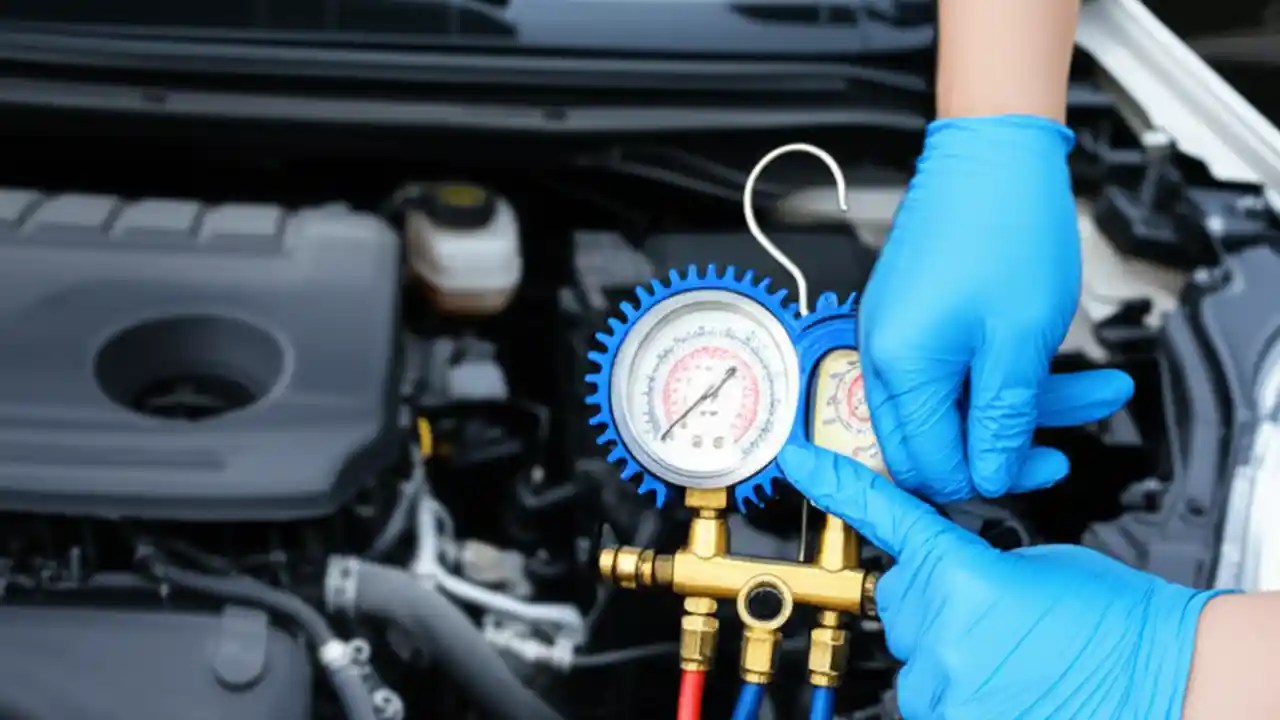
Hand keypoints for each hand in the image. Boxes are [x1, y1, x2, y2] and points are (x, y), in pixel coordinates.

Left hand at [778, 442, 1227, 719]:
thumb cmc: (1118, 622)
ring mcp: (945, 685)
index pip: (884, 517)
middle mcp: (939, 629)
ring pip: (912, 654)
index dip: (836, 486)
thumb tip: (940, 571)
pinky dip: (960, 691)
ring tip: (1009, 657)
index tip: (801, 462)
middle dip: (930, 600)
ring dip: (946, 653)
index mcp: (959, 571)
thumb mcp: (1037, 563)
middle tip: (992, 614)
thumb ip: (970, 562)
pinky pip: (931, 700)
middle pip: (898, 600)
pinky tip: (1005, 685)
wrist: (1170, 679)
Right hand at [861, 115, 1133, 502]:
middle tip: (1054, 450)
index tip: (1037, 467)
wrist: (993, 153)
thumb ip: (1002, 421)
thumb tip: (989, 476)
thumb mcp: (1019, 342)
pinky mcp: (912, 319)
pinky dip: (1001, 375)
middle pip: (931, 443)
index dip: (985, 478)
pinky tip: (1054, 366)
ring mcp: (896, 335)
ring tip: (1090, 393)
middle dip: (998, 450)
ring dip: (1019, 408)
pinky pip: (952, 371)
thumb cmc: (1005, 228)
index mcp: (901, 368)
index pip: (929, 465)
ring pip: (952, 406)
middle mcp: (883, 355)